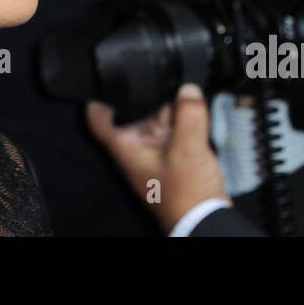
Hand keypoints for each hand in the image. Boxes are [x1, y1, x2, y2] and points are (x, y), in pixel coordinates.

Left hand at [86, 82, 228, 232]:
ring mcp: (155, 154)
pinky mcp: (172, 158)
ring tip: (192, 119)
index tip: (105, 84)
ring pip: (159, 120)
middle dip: (156, 103)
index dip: (98, 101)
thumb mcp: (189, 149)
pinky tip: (197, 128)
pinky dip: (184, 126)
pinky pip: (174, 132)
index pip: (100, 122)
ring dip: (175, 114)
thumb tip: (188, 90)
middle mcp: (136, 150)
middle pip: (137, 112)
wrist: (205, 221)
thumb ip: (188, 116)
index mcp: (127, 149)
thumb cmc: (188, 194)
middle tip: (177, 103)